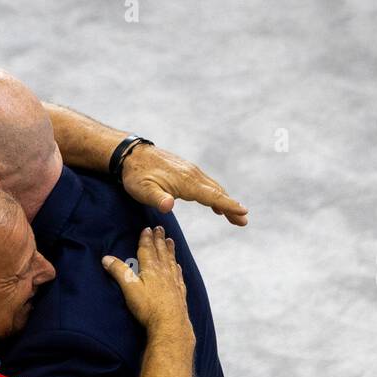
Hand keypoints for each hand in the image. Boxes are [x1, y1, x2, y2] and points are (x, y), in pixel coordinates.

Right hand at [101, 227, 188, 332]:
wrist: (170, 324)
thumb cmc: (148, 307)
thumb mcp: (129, 288)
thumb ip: (119, 271)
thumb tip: (106, 258)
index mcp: (151, 269)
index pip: (147, 249)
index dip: (146, 238)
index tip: (147, 228)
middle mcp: (164, 272)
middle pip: (161, 252)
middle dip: (159, 239)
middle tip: (160, 228)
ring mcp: (173, 282)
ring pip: (171, 261)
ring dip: (169, 250)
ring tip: (170, 241)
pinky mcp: (179, 292)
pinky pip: (178, 275)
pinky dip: (177, 267)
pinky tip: (178, 266)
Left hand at [121, 144, 247, 225]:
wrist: (132, 155)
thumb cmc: (136, 176)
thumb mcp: (143, 190)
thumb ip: (157, 199)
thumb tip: (168, 206)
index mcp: (186, 182)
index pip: (212, 196)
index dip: (228, 205)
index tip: (243, 213)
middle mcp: (192, 174)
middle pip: (217, 193)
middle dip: (232, 207)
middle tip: (244, 221)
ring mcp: (190, 171)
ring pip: (213, 188)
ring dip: (225, 201)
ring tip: (235, 215)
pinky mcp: (186, 170)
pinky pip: (205, 184)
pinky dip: (215, 194)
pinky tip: (215, 204)